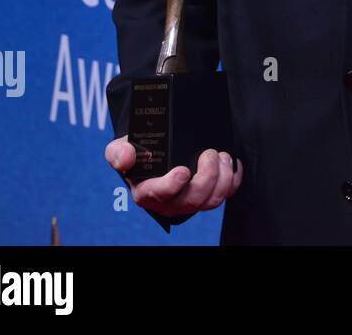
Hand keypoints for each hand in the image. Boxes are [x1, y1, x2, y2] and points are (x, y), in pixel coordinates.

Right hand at [105, 136, 242, 217]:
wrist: (155, 153)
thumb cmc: (138, 153)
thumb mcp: (120, 149)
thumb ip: (118, 153)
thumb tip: (126, 158)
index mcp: (146, 192)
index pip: (159, 195)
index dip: (172, 186)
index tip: (182, 171)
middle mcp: (169, 202)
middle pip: (193, 200)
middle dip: (207, 177)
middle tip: (210, 154)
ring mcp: (190, 201)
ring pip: (212, 200)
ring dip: (223, 178)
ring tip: (222, 155)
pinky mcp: (208, 196)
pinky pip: (226, 194)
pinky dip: (233, 179)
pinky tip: (231, 163)